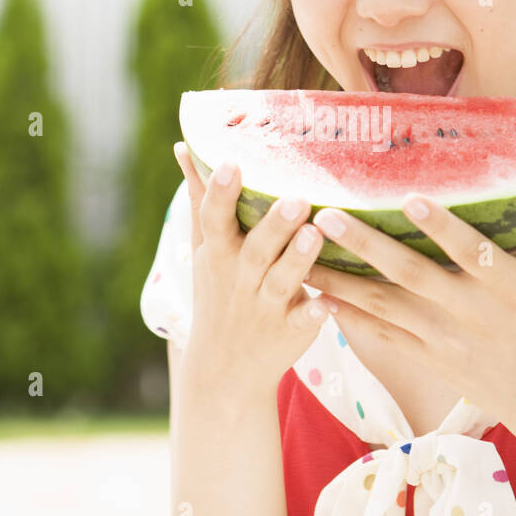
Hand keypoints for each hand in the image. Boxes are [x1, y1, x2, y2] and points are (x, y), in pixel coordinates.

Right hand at [174, 143, 330, 390]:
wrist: (223, 369)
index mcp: (219, 253)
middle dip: (273, 224)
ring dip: (298, 259)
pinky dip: (313, 315)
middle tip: (295, 197)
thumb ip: (201, 199)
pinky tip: (329, 304)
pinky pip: (301, 322)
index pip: (216, 218)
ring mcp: (264, 306)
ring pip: (281, 280)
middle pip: (255, 248)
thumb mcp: (204, 248)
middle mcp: (240, 277)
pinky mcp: (288, 331)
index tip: (231, 162)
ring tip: (315, 233)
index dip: (221, 192)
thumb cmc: (218, 292)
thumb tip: (185, 146)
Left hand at [302, 184, 515, 448]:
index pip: (473, 253)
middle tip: (325, 215)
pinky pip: (384, 338)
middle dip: (366, 247)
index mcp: (512, 289)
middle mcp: (472, 316)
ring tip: (298, 256)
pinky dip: (350, 319)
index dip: (442, 228)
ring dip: (341, 281)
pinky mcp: (434, 361)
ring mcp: (448, 342)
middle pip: (411, 277)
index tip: (409, 198)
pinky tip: (315, 298)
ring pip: (385, 308)